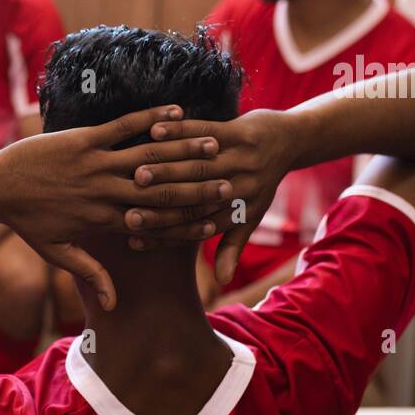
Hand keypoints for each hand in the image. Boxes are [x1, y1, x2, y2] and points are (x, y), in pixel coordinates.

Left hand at [0, 105, 233, 309]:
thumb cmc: (27, 222)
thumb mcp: (57, 254)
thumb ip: (91, 274)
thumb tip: (113, 305)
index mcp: (104, 219)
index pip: (155, 221)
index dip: (187, 221)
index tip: (216, 220)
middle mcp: (105, 192)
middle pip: (161, 190)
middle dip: (196, 187)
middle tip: (230, 181)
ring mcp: (95, 163)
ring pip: (148, 157)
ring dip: (182, 151)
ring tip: (213, 145)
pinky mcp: (83, 139)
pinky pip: (123, 128)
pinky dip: (150, 120)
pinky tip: (175, 113)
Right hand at [122, 109, 293, 285]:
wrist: (288, 142)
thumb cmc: (261, 184)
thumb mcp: (250, 216)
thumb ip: (232, 246)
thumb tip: (221, 283)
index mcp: (239, 210)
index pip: (195, 226)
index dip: (163, 234)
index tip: (131, 236)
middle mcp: (241, 186)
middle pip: (193, 198)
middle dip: (159, 205)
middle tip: (127, 211)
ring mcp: (242, 158)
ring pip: (196, 166)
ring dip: (165, 169)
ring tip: (136, 174)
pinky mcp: (240, 132)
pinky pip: (204, 131)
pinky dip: (179, 131)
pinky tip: (153, 131)